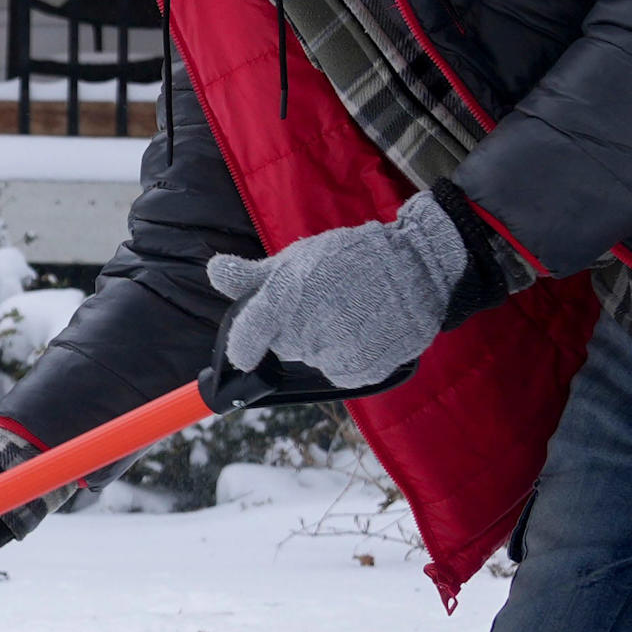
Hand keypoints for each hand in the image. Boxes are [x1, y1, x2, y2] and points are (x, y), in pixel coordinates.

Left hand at [205, 189, 483, 391]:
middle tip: (324, 302)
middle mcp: (309, 329)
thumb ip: (253, 276)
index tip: (242, 356)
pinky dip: (349, 357)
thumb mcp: (298, 259)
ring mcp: (336, 352)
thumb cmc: (351, 258)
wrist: (416, 267)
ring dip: (325, 343)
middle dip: (297, 329)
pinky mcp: (362, 370)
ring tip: (350, 312)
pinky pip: (341, 372)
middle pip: (284, 346)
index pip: (249, 334)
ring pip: (314, 359)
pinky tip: (365, 330)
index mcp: (287, 297)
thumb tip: (214, 271)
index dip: (243, 345)